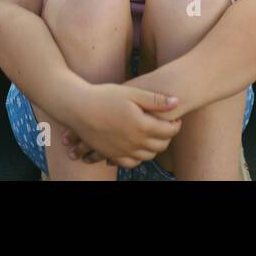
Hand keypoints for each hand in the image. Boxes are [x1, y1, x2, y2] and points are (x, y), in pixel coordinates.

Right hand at [63, 82, 182, 169]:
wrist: (79, 108)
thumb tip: (177, 102)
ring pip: (148, 156)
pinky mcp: (112, 155)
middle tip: (167, 126)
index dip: (176, 125)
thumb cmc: (105, 96)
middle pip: (161, 146)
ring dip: (155, 147)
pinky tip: (138, 146)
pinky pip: (132, 163)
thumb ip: (155, 100)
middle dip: (168, 136)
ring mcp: (123, 151)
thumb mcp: (132, 93)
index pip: (169, 131)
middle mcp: (134, 142)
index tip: (176, 117)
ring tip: (154, 135)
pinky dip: (139, 157)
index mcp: (142, 125)